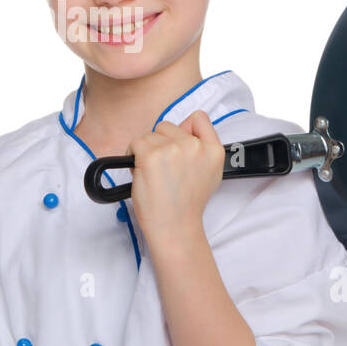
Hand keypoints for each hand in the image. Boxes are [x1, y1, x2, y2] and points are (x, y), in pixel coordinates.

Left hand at [126, 111, 225, 253]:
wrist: (174, 227)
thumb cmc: (186, 204)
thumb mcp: (210, 173)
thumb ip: (201, 147)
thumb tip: (182, 127)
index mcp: (214, 150)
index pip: (199, 118)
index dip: (185, 130)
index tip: (179, 147)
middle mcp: (195, 146)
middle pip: (168, 126)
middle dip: (161, 143)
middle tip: (164, 169)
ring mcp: (173, 150)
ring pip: (150, 135)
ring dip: (146, 151)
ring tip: (154, 174)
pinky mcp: (151, 156)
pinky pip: (135, 143)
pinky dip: (133, 155)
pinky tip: (142, 172)